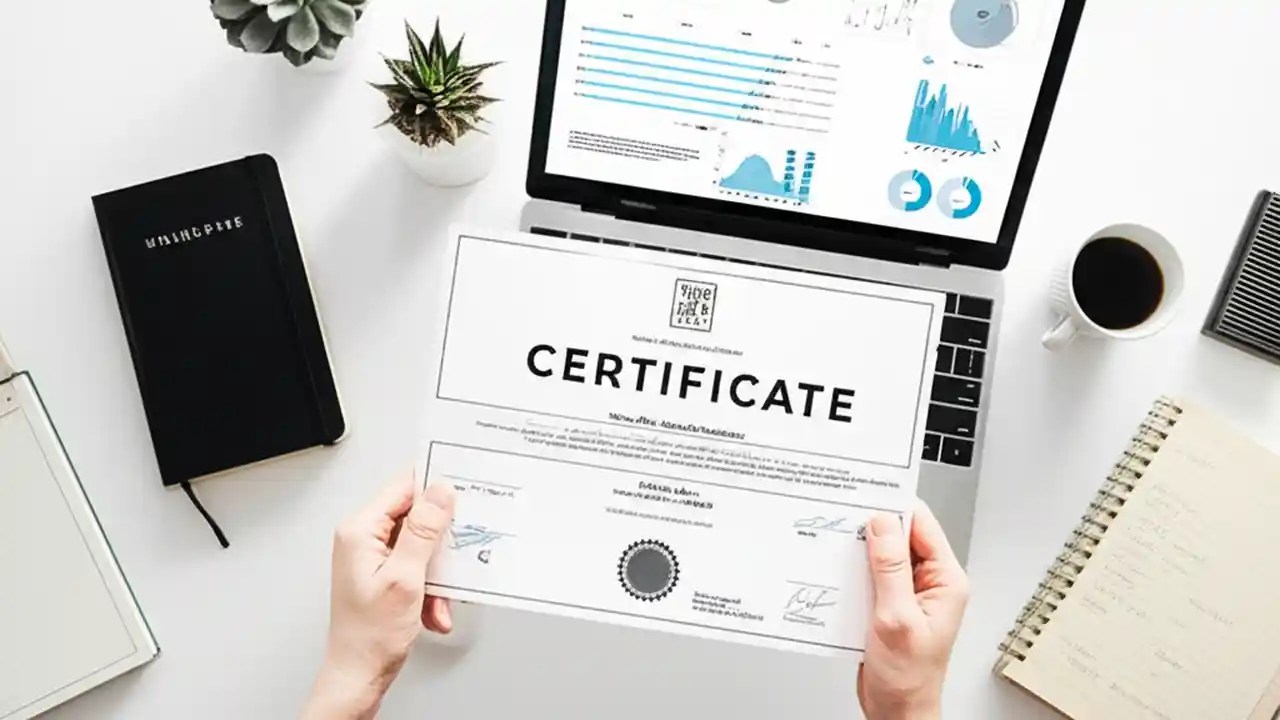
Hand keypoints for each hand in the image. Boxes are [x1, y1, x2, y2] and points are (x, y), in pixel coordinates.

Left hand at [302, 473, 457, 719]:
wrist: (358, 674)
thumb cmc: (369, 636)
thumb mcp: (405, 578)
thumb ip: (423, 531)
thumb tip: (439, 493)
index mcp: (359, 531)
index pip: (402, 488)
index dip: (433, 488)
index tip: (461, 494)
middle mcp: (363, 539)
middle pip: (416, 517)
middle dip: (439, 543)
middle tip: (452, 558)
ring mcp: (373, 556)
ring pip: (422, 545)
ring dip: (437, 572)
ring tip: (435, 596)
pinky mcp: (384, 573)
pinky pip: (418, 566)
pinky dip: (430, 587)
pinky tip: (431, 607)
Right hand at [858, 501, 969, 719]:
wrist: (897, 711)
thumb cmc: (908, 678)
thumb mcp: (896, 618)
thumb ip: (889, 568)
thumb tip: (881, 523)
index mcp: (945, 581)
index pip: (922, 526)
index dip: (894, 509)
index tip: (866, 498)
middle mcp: (930, 583)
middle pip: (900, 536)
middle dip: (871, 528)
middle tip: (843, 519)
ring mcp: (909, 593)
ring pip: (882, 554)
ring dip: (859, 551)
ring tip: (836, 546)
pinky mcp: (889, 603)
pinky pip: (871, 575)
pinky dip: (853, 571)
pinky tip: (837, 573)